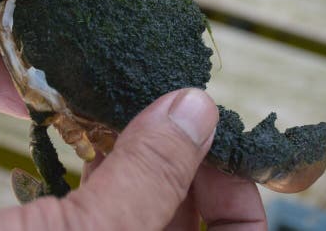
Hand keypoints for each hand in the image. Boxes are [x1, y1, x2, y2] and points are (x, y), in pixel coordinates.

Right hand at [0, 89, 265, 229]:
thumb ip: (151, 175)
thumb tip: (198, 108)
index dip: (238, 187)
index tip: (212, 135)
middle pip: (194, 217)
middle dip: (185, 161)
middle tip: (166, 107)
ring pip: (146, 209)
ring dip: (140, 160)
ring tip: (127, 112)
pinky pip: (101, 214)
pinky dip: (101, 175)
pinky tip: (87, 140)